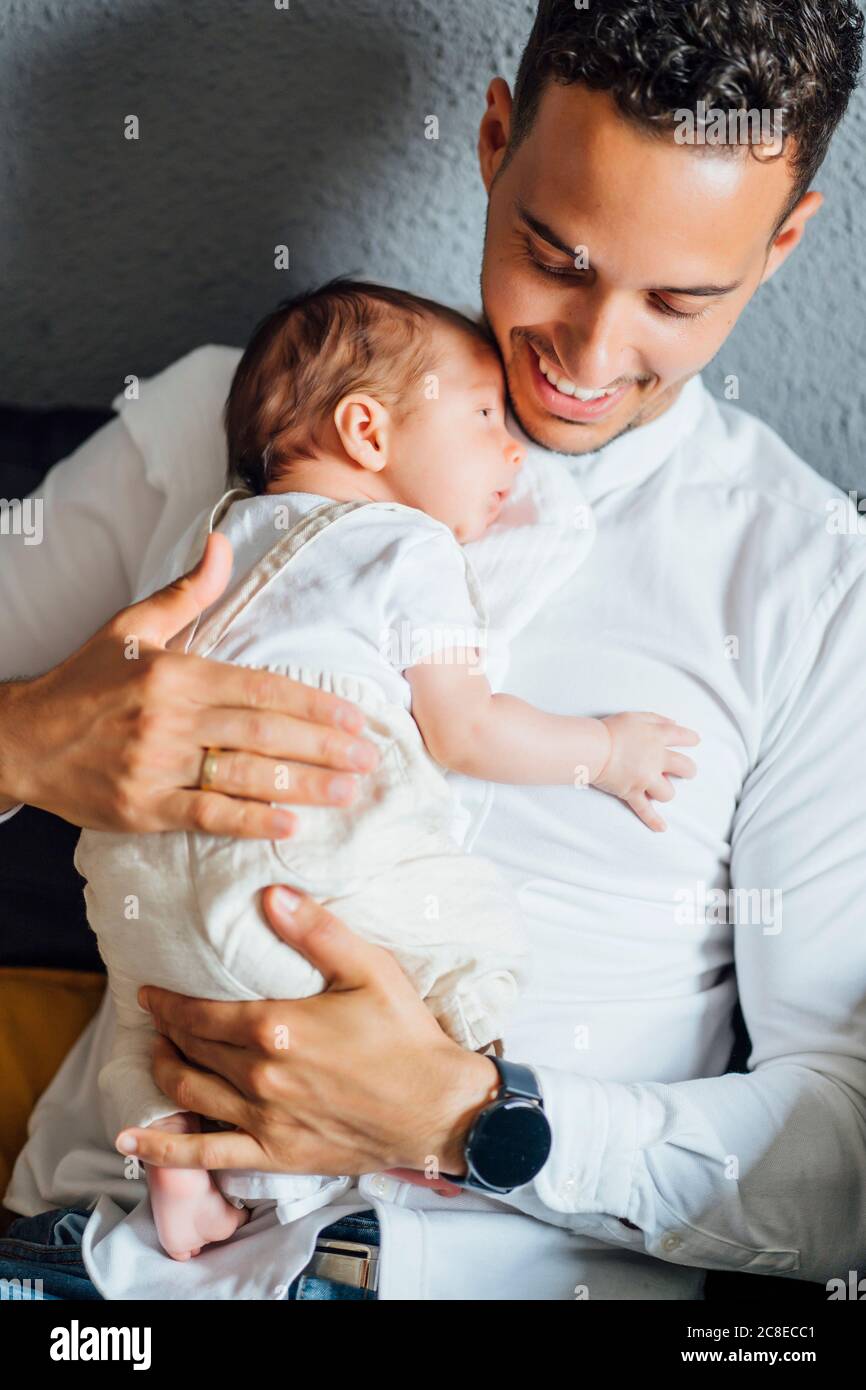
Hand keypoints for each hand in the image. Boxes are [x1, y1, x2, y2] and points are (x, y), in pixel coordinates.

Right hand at [0, 535, 378, 835]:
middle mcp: (170, 719)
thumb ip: (187, 592)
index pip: (262, 689)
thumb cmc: (85, 682)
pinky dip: (251, 820)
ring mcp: (156, 767)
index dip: (314, 706)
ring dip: (303, 785)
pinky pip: (208, 815)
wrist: (22, 739)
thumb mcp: (132, 626)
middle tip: (368, 760)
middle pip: (264, 733)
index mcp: (176, 674)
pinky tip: (290, 824)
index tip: (356, 720)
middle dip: (324, 748)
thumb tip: (222, 542)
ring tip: (347, 792)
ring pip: (245, 776)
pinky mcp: (143, 808)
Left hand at [114, 886, 499, 1178]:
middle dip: (166, 1029)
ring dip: (163, 1069)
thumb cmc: (405, 1035)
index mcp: (277, 1027)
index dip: (168, 1002)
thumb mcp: (369, 968)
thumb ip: (316, 931)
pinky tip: (131, 1141)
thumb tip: (271, 894)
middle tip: (154, 1015)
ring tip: (156, 1052)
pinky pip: (206, 1156)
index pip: (201, 1013)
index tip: (150, 992)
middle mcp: (261, 1075)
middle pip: (192, 1048)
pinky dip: (163, 1149)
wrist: (436, 1108)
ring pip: (190, 1092)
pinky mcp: (276, 1153)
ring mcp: (265, 1120)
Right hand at [593, 711, 699, 831]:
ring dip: (664, 791)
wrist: (593, 748)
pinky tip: (662, 827)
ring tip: (657, 788)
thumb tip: (673, 723)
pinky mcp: (633, 793)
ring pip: (668, 792)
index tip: (694, 741)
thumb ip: (656, 719)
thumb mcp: (635, 717)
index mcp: (657, 737)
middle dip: (688, 770)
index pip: (682, 737)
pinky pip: (645, 811)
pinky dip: (653, 821)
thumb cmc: (610, 731)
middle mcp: (656, 759)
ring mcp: (646, 779)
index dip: (690, 739)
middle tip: (685, 772)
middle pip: (685, 767)